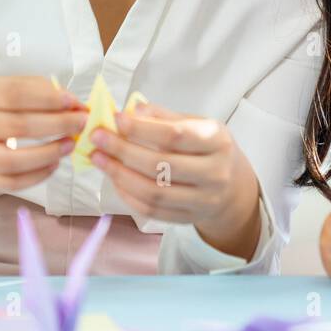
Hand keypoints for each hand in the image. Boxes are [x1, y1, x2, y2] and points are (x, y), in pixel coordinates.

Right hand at [0, 75, 88, 191]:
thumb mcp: (7, 86)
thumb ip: (39, 90)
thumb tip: (74, 104)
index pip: (14, 94)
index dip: (47, 98)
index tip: (73, 101)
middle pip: (16, 126)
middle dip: (56, 124)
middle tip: (80, 123)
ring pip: (11, 161)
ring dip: (47, 154)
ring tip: (69, 144)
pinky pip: (11, 183)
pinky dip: (37, 175)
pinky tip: (54, 164)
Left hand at [88, 103, 256, 233]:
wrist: (233, 187)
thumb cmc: (207, 148)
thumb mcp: (196, 123)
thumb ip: (164, 116)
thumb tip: (133, 110)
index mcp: (217, 141)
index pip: (175, 136)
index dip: (141, 129)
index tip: (115, 119)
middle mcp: (215, 173)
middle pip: (160, 165)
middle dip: (122, 151)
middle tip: (97, 139)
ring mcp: (203, 200)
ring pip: (153, 192)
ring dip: (120, 175)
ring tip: (99, 159)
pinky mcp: (189, 219)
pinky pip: (152, 211)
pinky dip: (128, 196)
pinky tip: (114, 179)